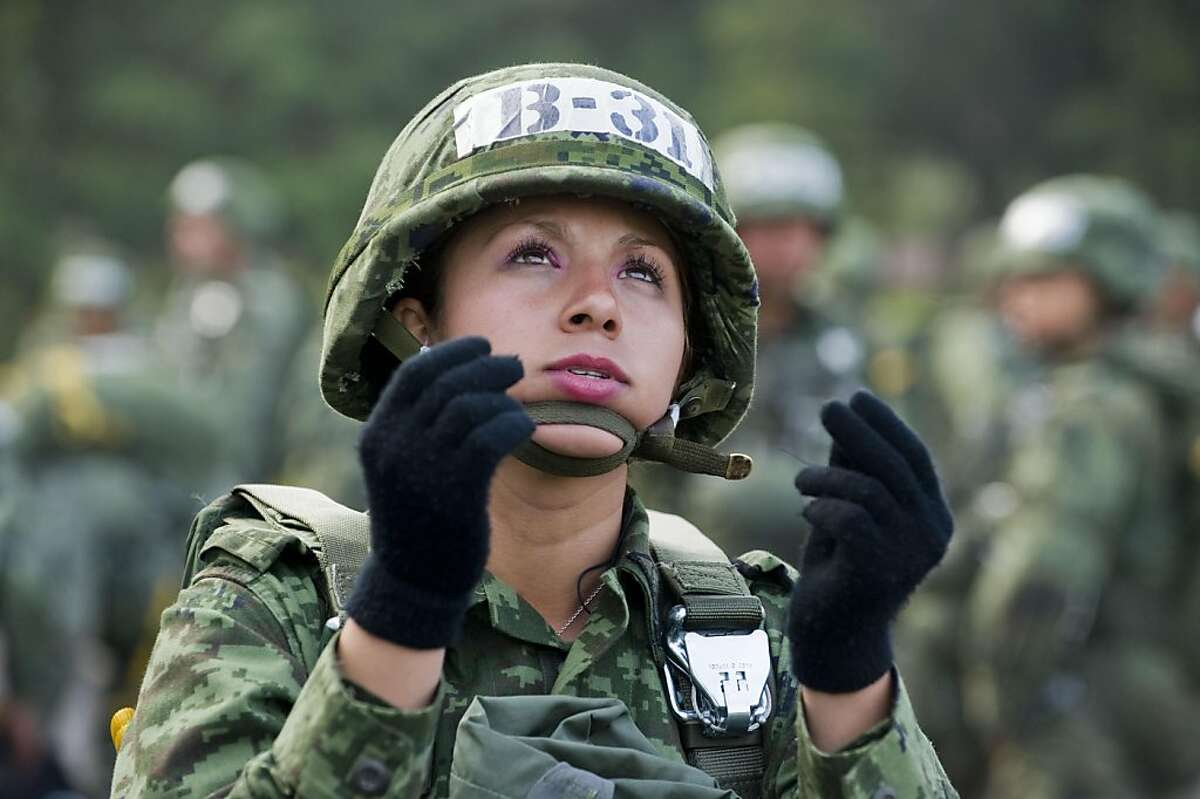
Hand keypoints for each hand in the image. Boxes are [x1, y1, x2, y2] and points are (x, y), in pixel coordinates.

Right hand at [347, 336, 533, 647]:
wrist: (413, 582)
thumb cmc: (417, 516)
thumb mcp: (402, 464)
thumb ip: (418, 423)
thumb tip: (458, 372)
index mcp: (378, 435)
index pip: (413, 374)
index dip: (451, 353)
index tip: (481, 345)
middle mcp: (394, 447)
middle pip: (446, 384)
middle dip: (485, 367)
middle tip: (513, 366)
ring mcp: (423, 469)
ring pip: (469, 407)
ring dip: (502, 398)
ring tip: (516, 406)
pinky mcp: (456, 492)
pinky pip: (491, 438)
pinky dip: (513, 425)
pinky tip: (525, 430)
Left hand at [788, 391, 952, 692]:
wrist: (834, 635)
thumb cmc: (840, 566)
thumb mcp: (847, 508)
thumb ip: (852, 470)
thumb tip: (845, 419)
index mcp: (932, 516)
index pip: (915, 457)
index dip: (887, 424)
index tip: (857, 396)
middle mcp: (932, 534)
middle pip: (896, 467)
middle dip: (859, 432)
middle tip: (828, 407)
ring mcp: (910, 555)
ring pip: (870, 491)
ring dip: (826, 478)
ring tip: (800, 481)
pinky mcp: (880, 571)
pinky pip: (850, 519)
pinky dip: (822, 507)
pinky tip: (806, 510)